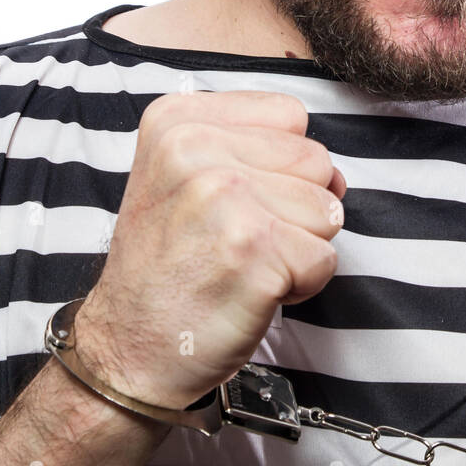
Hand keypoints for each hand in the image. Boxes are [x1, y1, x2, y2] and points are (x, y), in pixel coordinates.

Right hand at [74, 91, 345, 408]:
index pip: (289, 115)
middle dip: (294, 208)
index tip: (231, 203)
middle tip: (236, 242)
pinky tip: (251, 291)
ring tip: (243, 265)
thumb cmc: (168, 269)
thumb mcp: (183, 179)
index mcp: (178, 121)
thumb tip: (336, 175)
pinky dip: (301, 285)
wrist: (129, 349)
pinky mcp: (254, 249)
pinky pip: (325, 258)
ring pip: (327, 208)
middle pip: (315, 160)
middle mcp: (195, 147)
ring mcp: (225, 196)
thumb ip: (258, 152)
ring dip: (299, 247)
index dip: (279, 166)